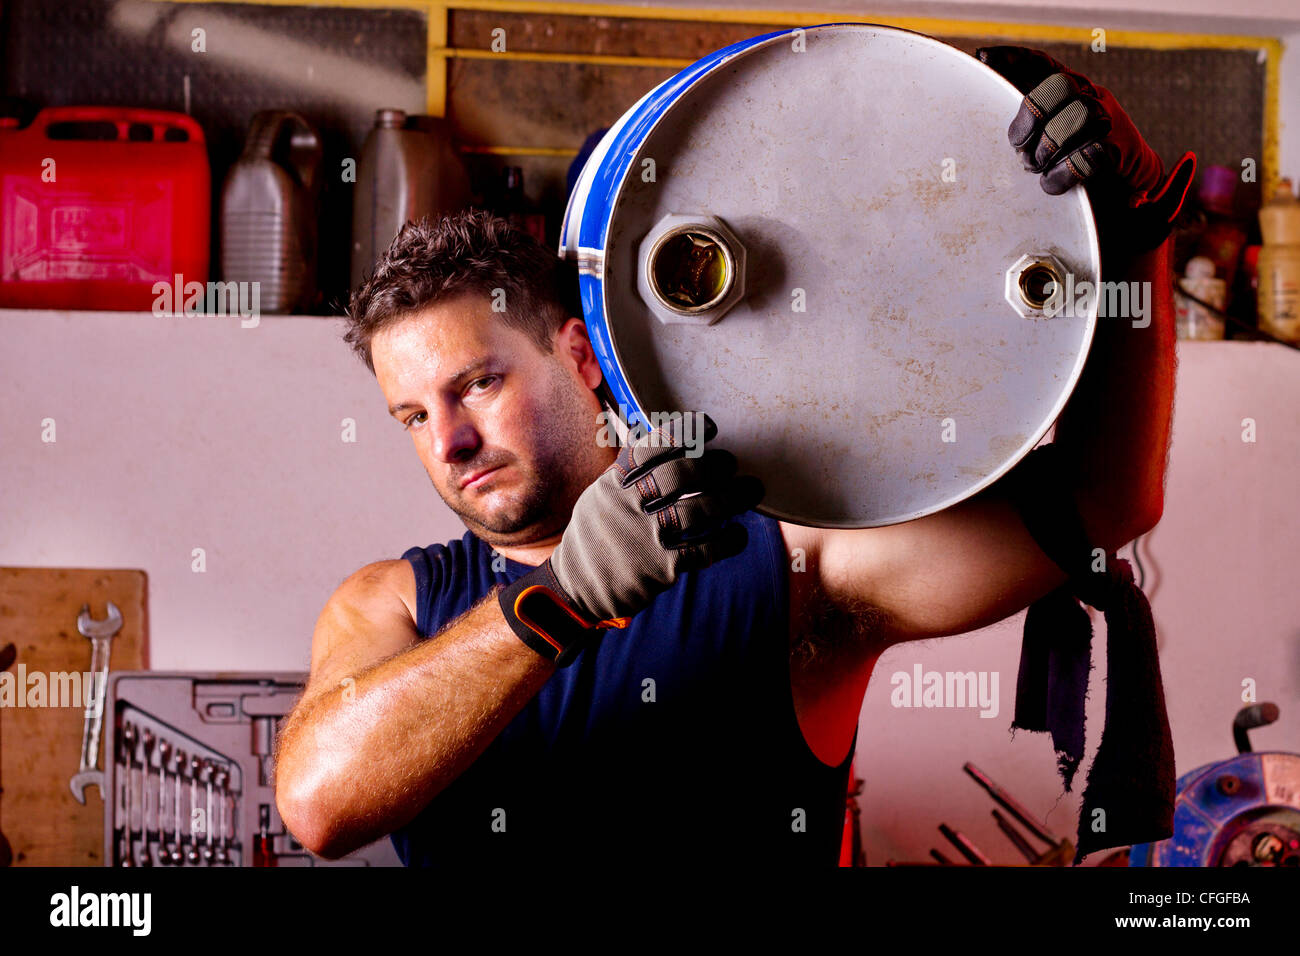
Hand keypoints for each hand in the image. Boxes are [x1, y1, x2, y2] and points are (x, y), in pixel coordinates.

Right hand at [498, 411, 763, 666]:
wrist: (577, 588)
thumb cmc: (596, 536)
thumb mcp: (600, 496)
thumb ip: (628, 472)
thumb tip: (658, 438)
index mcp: (614, 484)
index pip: (651, 448)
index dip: (685, 432)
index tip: (710, 426)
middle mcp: (628, 507)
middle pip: (680, 476)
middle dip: (713, 465)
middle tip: (730, 462)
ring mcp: (645, 538)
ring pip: (699, 511)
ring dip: (732, 498)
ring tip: (751, 490)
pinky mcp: (661, 569)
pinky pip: (704, 550)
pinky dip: (728, 541)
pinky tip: (739, 534)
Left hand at [976, 45, 1195, 260]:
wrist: (1126, 187)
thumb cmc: (1075, 160)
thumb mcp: (1048, 137)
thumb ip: (1026, 123)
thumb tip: (991, 110)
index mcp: (1071, 91)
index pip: (1043, 63)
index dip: (1015, 58)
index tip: (986, 59)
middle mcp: (1091, 98)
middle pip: (1059, 85)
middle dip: (1032, 115)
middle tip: (1019, 146)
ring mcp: (1108, 122)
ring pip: (1077, 115)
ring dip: (1048, 146)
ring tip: (1036, 167)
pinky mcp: (1119, 152)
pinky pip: (1090, 154)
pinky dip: (1063, 173)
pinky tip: (1052, 183)